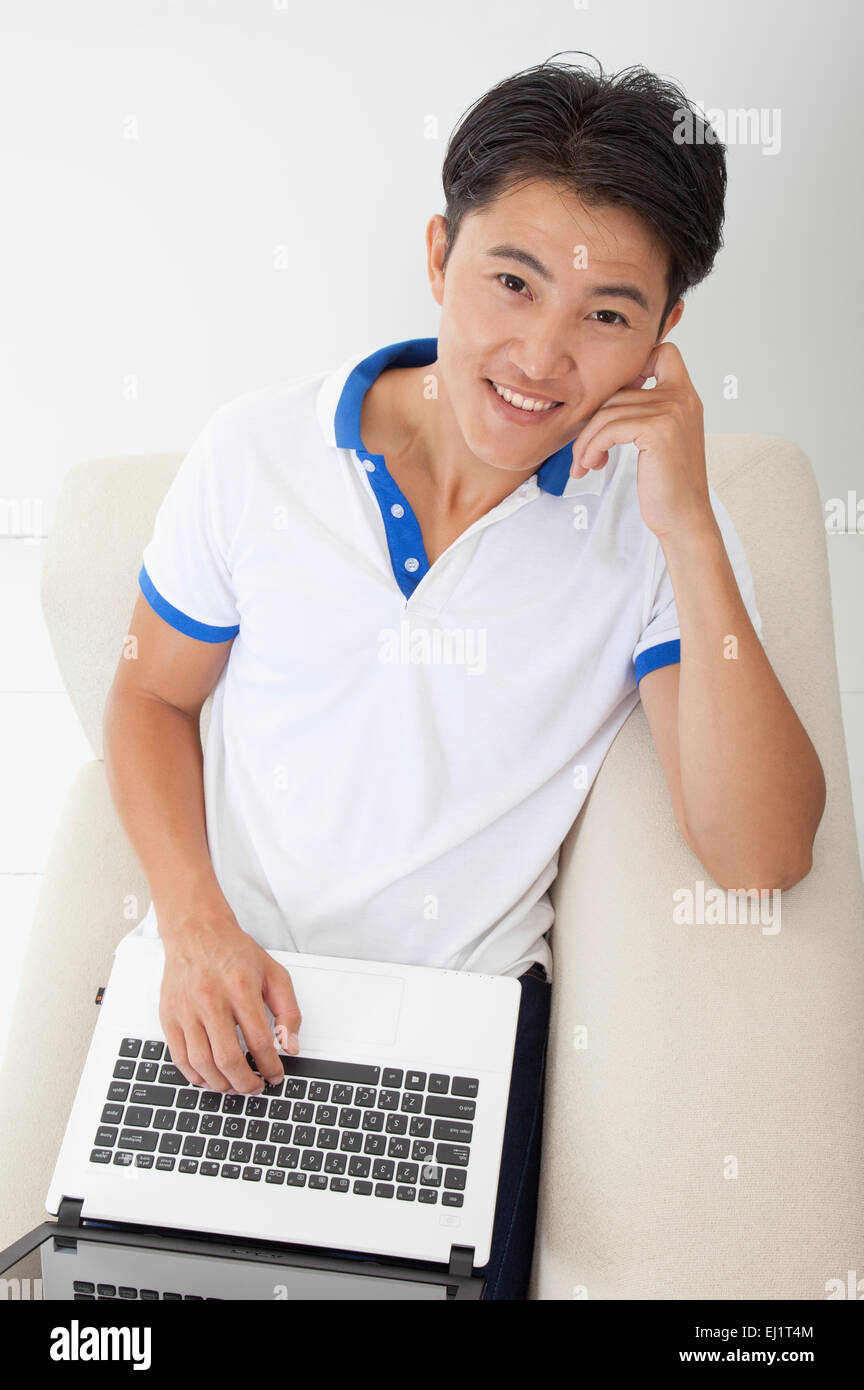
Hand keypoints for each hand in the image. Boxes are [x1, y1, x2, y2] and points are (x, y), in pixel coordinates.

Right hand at [158, 906, 301, 1093]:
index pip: (259, 1041)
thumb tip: (290, 1047)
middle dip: (246, 1083)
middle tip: (255, 1088)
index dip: (270, 1066)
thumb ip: (288, 1011)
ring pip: (201, 1064)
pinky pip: (179, 1058)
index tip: (275, 1076)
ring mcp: (186, 1010)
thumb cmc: (234, 952)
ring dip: (221, 1085)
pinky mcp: (169, 1016)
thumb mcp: (274, 974)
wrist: (196, 931)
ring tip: (235, 1086)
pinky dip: (195, 1076)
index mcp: (240, 988)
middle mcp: (211, 1000)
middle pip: (228, 1058)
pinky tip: (210, 1077)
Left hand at [569, 342, 712, 540]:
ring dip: (587, 440)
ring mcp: (671, 411)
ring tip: (585, 463)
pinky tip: (591, 465)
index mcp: (686, 396)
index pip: (664, 353)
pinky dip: (592, 447)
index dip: (634, 368)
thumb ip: (645, 413)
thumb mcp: (660, 440)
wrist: (684, 518)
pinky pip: (608, 428)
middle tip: (585, 452)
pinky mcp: (657, 431)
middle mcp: (683, 397)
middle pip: (618, 391)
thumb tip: (604, 401)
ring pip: (608, 411)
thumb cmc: (668, 485)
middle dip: (593, 422)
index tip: (615, 404)